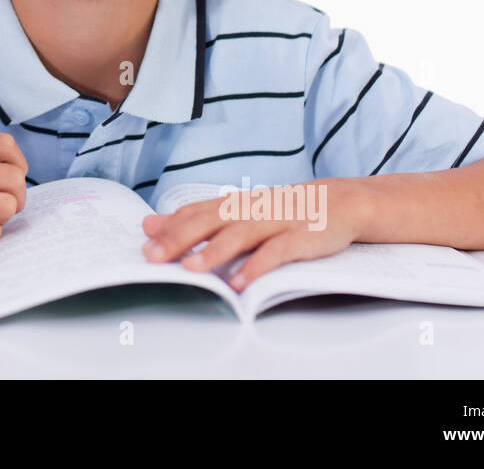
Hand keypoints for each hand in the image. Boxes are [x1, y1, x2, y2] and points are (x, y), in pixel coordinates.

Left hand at [140, 179, 368, 291]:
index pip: (196, 212)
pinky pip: (277, 252)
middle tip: (153, 255)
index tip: (143, 242)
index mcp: (235, 204)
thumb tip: (150, 224)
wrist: (340, 201)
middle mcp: (252, 209)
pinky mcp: (302, 237)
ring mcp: (278, 221)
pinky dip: (258, 266)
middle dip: (180, 239)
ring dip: (214, 251)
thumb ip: (197, 218)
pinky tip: (240, 281)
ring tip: (191, 268)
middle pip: (211, 221)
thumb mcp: (238, 212)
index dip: (170, 227)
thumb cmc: (281, 211)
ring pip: (241, 234)